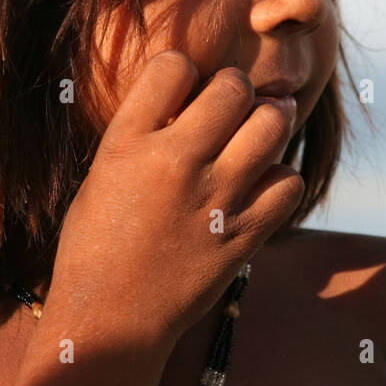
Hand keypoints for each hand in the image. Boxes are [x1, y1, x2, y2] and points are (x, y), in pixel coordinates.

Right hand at [44, 49, 303, 347]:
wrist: (110, 321)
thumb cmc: (97, 245)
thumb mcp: (104, 174)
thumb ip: (144, 130)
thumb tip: (193, 92)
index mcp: (127, 143)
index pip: (173, 65)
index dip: (183, 70)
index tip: (183, 89)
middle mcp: (173, 162)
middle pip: (233, 86)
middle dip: (236, 89)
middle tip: (231, 107)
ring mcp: (214, 198)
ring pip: (272, 123)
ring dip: (269, 120)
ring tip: (258, 130)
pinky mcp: (244, 234)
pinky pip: (288, 181)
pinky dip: (280, 178)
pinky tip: (261, 184)